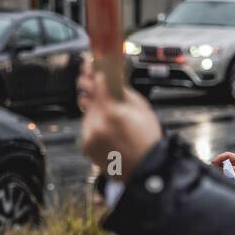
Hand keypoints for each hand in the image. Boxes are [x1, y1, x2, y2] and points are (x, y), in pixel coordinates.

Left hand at [78, 60, 161, 180]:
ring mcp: (90, 136)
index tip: (91, 66)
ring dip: (92, 107)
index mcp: (111, 111)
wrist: (146, 169)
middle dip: (87, 86)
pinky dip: (94, 124)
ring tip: (105, 109)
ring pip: (86, 113)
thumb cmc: (148, 139)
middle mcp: (96, 123)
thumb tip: (113, 81)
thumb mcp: (142, 108)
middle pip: (87, 97)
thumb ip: (124, 93)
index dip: (93, 73)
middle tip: (87, 76)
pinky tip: (106, 126)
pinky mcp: (87, 146)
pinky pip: (87, 128)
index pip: (97, 85)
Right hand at [211, 151, 234, 184]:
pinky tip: (221, 176)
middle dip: (217, 162)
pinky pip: (227, 171)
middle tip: (212, 167)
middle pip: (224, 159)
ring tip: (215, 172)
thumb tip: (226, 169)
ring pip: (225, 165)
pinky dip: (222, 172)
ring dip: (219, 168)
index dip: (220, 157)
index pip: (228, 155)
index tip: (214, 161)